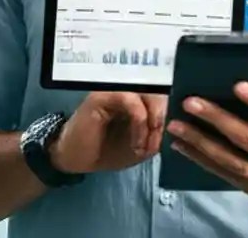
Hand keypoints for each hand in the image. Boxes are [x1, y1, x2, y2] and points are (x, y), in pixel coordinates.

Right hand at [50, 92, 166, 174]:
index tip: (171, 135)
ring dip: (152, 122)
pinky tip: (135, 142)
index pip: (163, 94)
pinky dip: (139, 122)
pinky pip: (130, 99)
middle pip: (159, 91)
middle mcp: (127, 89)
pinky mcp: (102, 96)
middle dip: (164, 118)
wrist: (75, 158)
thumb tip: (172, 127)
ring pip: (147, 93)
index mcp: (137, 98)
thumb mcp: (140, 147)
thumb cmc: (106, 151)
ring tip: (145, 146)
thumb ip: (156, 134)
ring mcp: (114, 90)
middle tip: (157, 142)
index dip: (171, 112)